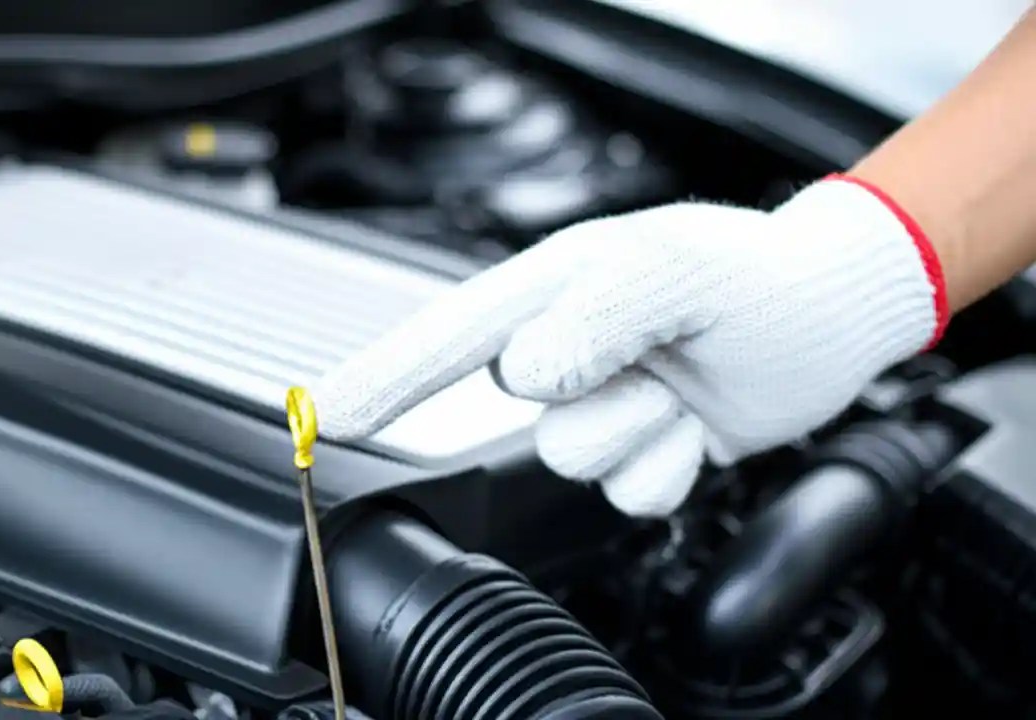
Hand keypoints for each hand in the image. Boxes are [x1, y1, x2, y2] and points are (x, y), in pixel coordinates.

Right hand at [314, 177, 946, 515]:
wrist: (829, 320)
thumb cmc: (751, 274)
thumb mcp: (675, 270)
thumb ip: (593, 314)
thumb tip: (526, 371)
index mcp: (552, 289)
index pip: (446, 336)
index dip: (382, 377)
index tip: (325, 414)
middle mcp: (563, 350)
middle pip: (520, 414)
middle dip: (596, 396)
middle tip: (657, 353)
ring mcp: (598, 405)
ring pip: (575, 462)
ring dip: (643, 431)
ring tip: (681, 381)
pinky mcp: (635, 451)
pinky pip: (627, 496)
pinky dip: (671, 467)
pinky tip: (697, 422)